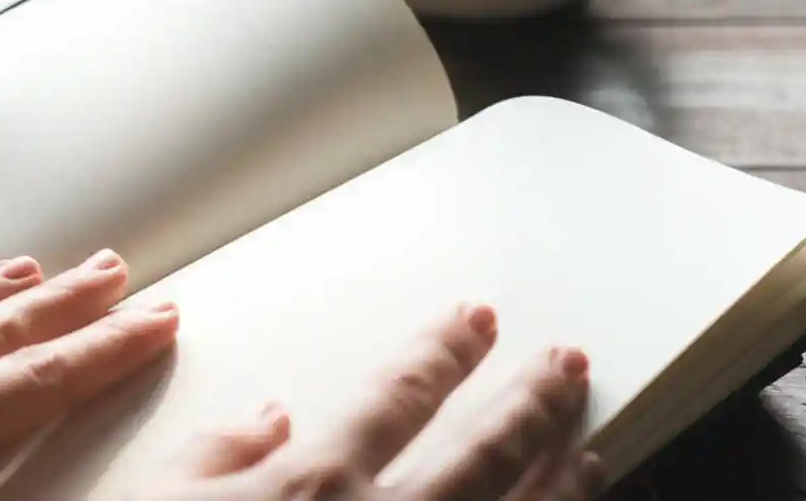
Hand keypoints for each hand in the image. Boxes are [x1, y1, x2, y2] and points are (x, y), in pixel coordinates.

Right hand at [143, 305, 603, 499]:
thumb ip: (217, 453)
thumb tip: (268, 414)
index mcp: (310, 484)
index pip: (400, 393)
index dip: (446, 351)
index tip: (478, 321)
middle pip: (482, 452)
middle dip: (530, 402)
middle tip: (567, 364)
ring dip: (559, 483)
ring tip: (588, 449)